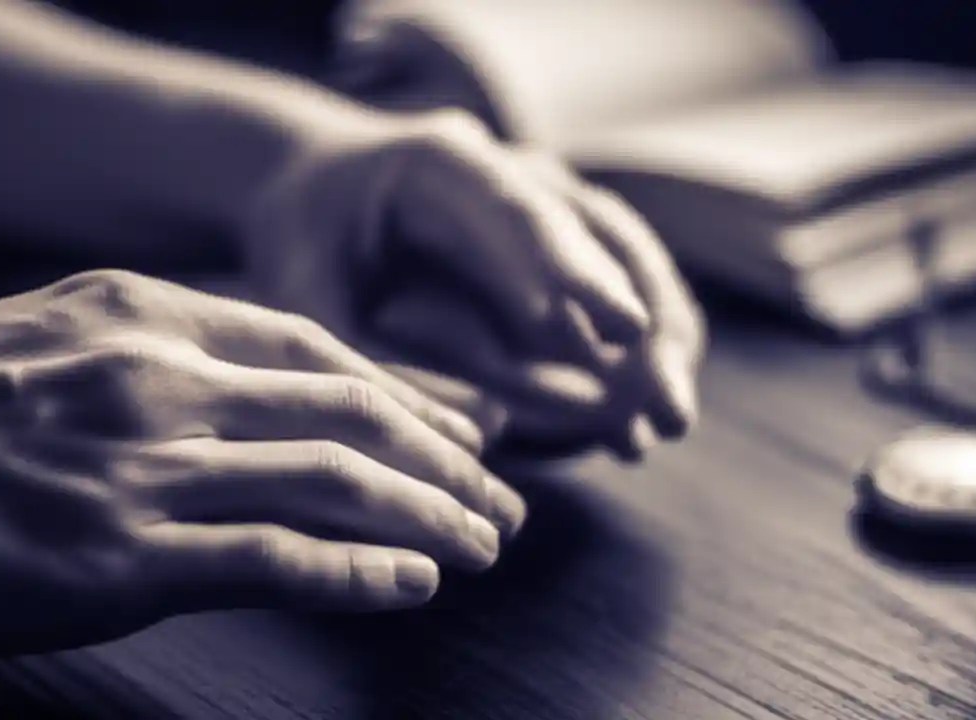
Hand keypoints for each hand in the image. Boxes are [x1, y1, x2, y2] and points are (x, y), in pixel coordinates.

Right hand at [0, 270, 524, 656]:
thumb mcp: (48, 342)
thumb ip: (156, 355)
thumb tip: (257, 391)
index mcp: (145, 313)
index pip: (320, 352)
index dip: (408, 395)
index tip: (461, 430)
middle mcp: (162, 377)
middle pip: (351, 414)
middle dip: (444, 459)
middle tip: (499, 496)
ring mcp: (146, 466)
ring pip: (335, 481)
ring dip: (430, 514)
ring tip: (485, 543)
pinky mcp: (122, 557)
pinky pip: (275, 559)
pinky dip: (360, 571)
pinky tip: (414, 584)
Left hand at [241, 110, 704, 457]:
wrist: (318, 195)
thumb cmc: (303, 244)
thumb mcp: (305, 296)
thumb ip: (376, 355)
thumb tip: (489, 429)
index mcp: (442, 161)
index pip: (521, 215)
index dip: (577, 274)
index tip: (625, 331)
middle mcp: (513, 169)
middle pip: (601, 238)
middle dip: (645, 329)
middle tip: (673, 410)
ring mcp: (547, 200)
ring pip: (627, 264)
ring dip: (656, 346)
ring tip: (669, 425)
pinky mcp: (560, 243)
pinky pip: (617, 292)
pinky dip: (632, 354)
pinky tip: (641, 422)